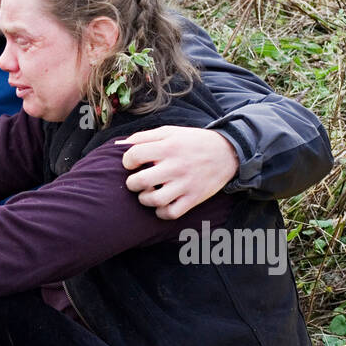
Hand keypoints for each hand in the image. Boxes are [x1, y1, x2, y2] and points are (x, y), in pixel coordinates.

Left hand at [118, 127, 240, 219]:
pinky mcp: (194, 198)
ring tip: (148, 193)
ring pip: (154, 200)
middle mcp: (176, 166)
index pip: (134, 155)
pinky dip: (161, 212)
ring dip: (145, 199)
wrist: (227, 152)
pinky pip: (172, 213)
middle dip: (132, 183)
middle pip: (140, 181)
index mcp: (168, 147)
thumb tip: (119, 144)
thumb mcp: (170, 132)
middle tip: (136, 181)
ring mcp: (185, 184)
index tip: (132, 164)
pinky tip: (161, 204)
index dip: (127, 161)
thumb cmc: (192, 142)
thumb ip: (143, 136)